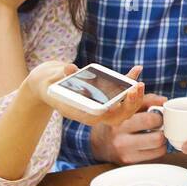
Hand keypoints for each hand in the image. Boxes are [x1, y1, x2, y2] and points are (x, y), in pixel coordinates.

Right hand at [26, 62, 147, 129]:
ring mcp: (101, 104)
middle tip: (135, 89)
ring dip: (134, 97)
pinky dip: (129, 81)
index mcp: (80, 112)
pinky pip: (122, 91)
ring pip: (123, 107)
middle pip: (117, 115)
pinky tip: (137, 69)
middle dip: (129, 105)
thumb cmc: (47, 84)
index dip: (111, 112)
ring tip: (139, 83)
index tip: (118, 104)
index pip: (99, 117)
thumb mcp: (49, 80)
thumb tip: (71, 68)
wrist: (48, 84)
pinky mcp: (105, 94)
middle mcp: (93, 111)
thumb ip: (60, 76)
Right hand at [88, 89, 170, 164]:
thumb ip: (145, 100)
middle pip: (156, 135)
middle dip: (161, 127)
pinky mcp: (129, 162)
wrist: (100, 143)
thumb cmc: (117, 122)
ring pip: (158, 146)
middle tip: (157, 123)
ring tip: (154, 133)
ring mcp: (123, 151)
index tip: (158, 113)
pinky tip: (150, 144)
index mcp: (118, 119)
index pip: (148, 119)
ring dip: (161, 139)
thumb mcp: (126, 106)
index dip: (159, 115)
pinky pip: (155, 155)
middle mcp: (119, 136)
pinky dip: (157, 149)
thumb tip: (163, 100)